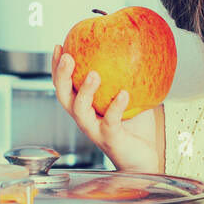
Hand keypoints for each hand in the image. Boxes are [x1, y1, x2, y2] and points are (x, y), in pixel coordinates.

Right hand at [52, 43, 159, 172]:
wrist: (145, 157)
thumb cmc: (137, 127)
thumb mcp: (132, 95)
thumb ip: (129, 76)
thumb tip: (137, 46)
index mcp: (86, 107)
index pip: (65, 86)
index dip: (58, 68)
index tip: (60, 46)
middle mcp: (86, 119)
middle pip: (64, 97)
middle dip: (62, 77)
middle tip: (68, 57)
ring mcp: (95, 130)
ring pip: (81, 111)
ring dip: (85, 91)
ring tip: (94, 74)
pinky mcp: (110, 139)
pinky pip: (110, 121)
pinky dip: (116, 107)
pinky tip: (124, 93)